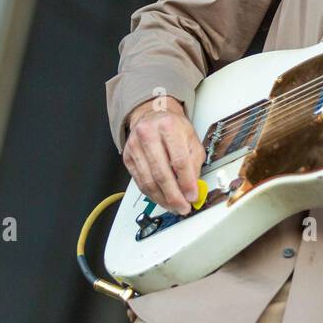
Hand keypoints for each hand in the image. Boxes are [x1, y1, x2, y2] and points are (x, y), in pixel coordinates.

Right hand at [123, 95, 204, 216]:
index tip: (192, 197)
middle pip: (161, 173)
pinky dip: (152, 194)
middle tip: (183, 207)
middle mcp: (149, 134)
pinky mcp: (127, 157)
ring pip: (148, 181)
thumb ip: (194, 163)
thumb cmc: (173, 127)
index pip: (179, 161)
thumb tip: (194, 189)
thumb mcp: (191, 139)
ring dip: (162, 199)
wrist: (152, 115)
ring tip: (174, 206)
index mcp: (169, 126)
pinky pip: (140, 182)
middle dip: (174, 196)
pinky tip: (161, 199)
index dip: (187, 183)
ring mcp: (135, 146)